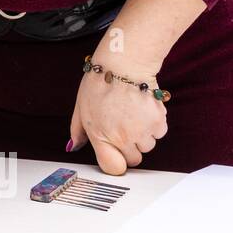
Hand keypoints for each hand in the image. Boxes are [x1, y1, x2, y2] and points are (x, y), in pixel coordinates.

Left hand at [68, 51, 167, 175]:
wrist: (123, 65)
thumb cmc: (99, 83)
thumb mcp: (80, 107)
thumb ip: (77, 131)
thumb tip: (73, 146)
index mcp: (100, 136)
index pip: (112, 167)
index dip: (115, 162)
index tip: (116, 154)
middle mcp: (121, 137)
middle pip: (133, 159)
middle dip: (129, 147)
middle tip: (124, 127)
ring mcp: (141, 131)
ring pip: (148, 146)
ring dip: (143, 135)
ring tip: (133, 115)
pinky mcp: (158, 122)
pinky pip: (159, 133)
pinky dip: (154, 125)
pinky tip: (143, 109)